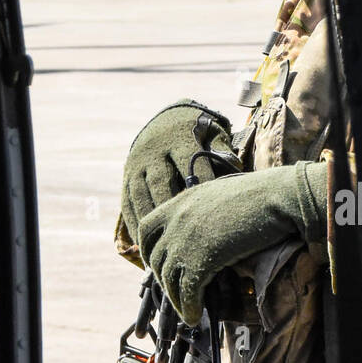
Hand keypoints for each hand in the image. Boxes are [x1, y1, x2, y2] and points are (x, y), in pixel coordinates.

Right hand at [119, 100, 237, 246]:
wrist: (168, 117)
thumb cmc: (199, 133)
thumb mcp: (213, 133)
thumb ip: (222, 150)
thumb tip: (234, 169)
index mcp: (179, 138)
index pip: (190, 163)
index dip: (202, 186)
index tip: (212, 211)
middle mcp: (154, 150)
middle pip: (161, 181)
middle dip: (172, 208)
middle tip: (185, 236)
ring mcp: (137, 163)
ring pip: (140, 193)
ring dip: (150, 220)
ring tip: (161, 245)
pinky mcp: (127, 174)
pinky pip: (127, 200)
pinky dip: (133, 221)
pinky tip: (142, 242)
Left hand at [137, 160, 328, 324]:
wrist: (276, 198)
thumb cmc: (258, 195)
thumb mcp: (218, 197)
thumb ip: (201, 213)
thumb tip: (201, 236)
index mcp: (180, 201)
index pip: (146, 229)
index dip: (148, 249)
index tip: (156, 264)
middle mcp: (176, 219)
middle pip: (157, 258)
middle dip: (163, 280)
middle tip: (175, 293)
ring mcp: (186, 239)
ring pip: (169, 279)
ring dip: (176, 300)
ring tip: (187, 313)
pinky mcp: (201, 259)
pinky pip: (187, 291)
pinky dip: (189, 307)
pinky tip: (195, 316)